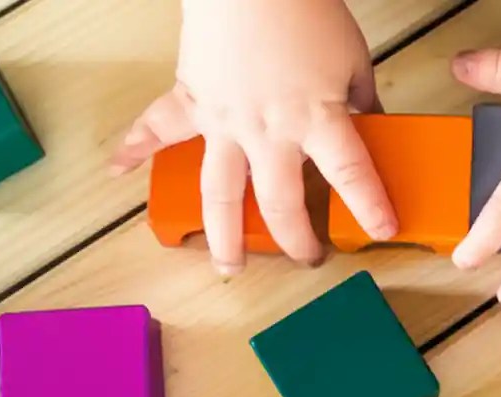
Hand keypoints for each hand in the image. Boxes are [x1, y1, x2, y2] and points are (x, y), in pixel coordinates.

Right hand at [111, 0, 396, 275]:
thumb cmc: (303, 8)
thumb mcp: (351, 57)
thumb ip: (360, 98)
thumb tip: (372, 122)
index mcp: (316, 118)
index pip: (351, 174)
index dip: (369, 207)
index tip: (381, 231)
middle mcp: (268, 131)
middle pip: (281, 202)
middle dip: (295, 239)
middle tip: (307, 259)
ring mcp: (225, 122)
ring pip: (220, 193)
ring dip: (223, 235)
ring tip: (227, 267)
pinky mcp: (193, 101)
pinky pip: (160, 128)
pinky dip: (135, 146)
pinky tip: (119, 170)